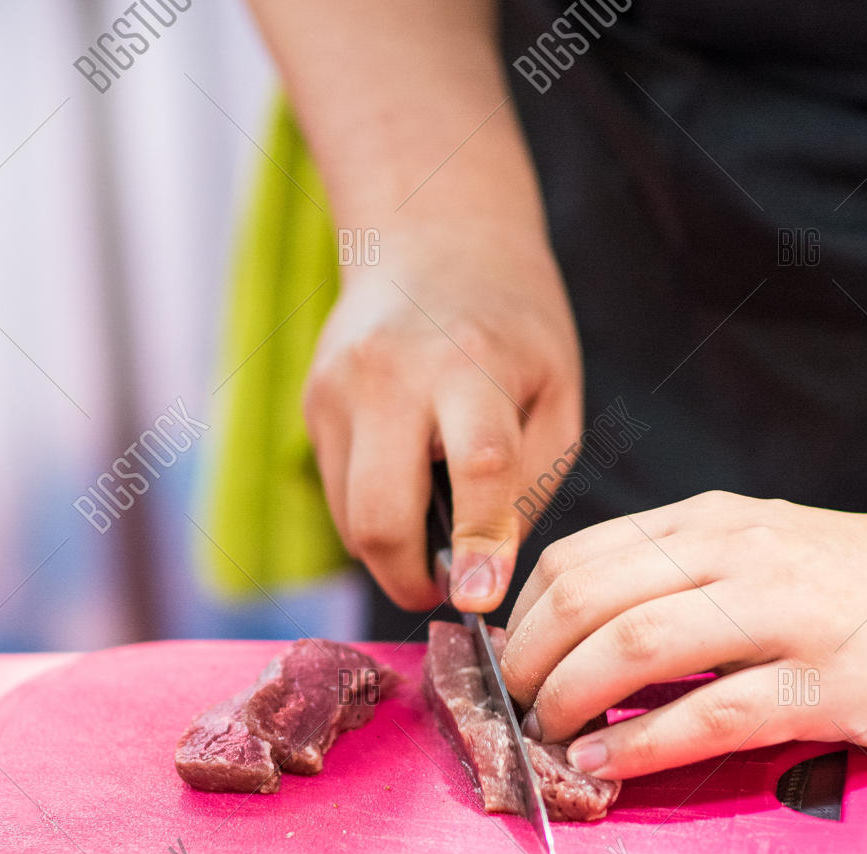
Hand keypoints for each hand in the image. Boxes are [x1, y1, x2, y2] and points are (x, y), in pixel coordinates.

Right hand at [304, 216, 581, 611]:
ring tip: (432, 529)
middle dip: (409, 576)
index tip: (479, 599)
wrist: (432, 241)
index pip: (479, 463)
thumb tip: (485, 572)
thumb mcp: (555, 394)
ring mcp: (338, 388)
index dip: (482, 542)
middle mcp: (391, 374)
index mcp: (471, 362)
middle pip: (381, 513)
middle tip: (444, 588)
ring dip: (390, 551)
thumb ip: (529, 483)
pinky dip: (372, 512)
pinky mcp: (311, 404)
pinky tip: (406, 481)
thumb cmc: (512, 328)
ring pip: (349, 518)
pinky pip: (338, 492)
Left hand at [499, 492, 866, 778]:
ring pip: (635, 645)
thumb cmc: (863, 579)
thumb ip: (678, 576)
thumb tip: (579, 631)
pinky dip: (642, 745)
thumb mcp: (757, 548)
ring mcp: (783, 614)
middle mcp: (737, 554)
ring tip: (550, 737)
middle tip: (516, 708)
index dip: (523, 616)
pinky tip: (609, 767)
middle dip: (530, 661)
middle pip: (588, 597)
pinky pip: (709, 714)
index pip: (577, 557)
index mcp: (710, 523)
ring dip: (571, 700)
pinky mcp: (825, 680)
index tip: (507, 661)